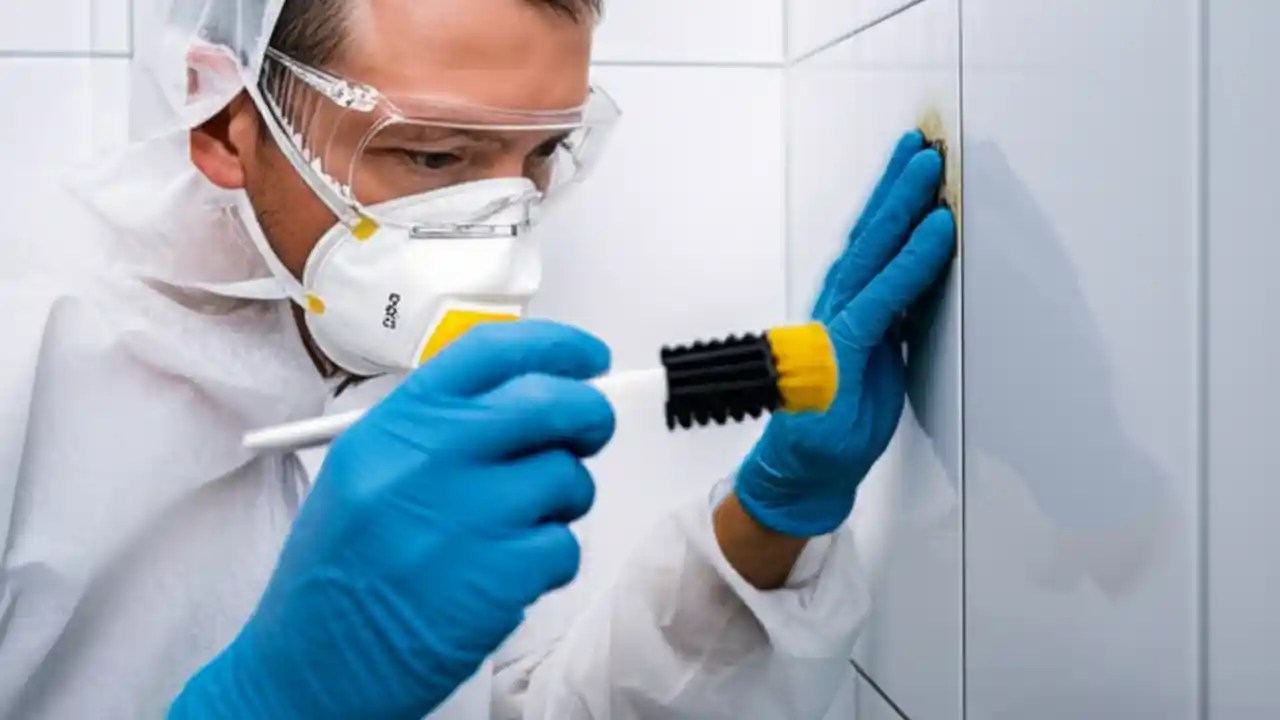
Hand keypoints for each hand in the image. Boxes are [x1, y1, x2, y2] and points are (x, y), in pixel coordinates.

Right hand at [171, 321, 615, 719]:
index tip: (587, 357)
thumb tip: (534, 398)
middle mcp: (433, 457)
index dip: (557, 346)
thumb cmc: (339, 572)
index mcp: (398, 424)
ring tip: (516, 526)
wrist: (309, 667)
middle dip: (589, 413)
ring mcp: (470, 516)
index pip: (494, 351)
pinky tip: (505, 574)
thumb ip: (442, 427)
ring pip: (568, 478)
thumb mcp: (366, 469)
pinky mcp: (500, 577)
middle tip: (588, 430)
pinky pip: (565, 546)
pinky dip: (549, 561)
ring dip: (562, 500)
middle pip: (553, 402)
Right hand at [736, 130, 956, 536]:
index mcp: (846, 310)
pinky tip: (936, 231)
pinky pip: (886, 295)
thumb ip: (893, 328)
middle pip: (870, 233)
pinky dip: (914, 261)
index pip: (871, 245)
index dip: (894, 202)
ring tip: (929, 164)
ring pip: (873, 250)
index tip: (916, 162)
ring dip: (904, 203)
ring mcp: (837, 323)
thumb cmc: (836, 424)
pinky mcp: (845, 350)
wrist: (806, 473)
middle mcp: (837, 306)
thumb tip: (918, 292)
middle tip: (925, 140)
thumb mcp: (878, 369)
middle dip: (899, 184)